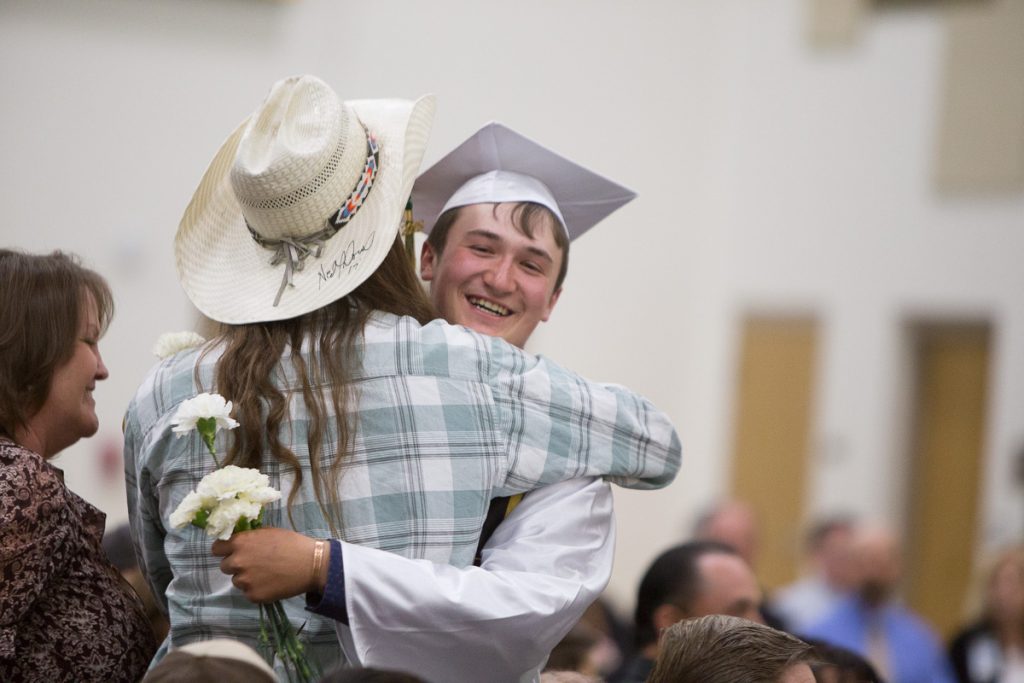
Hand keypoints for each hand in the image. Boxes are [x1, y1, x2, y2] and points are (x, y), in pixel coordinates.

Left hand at [211, 527, 327, 602]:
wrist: (310, 564)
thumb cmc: (292, 543)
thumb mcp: (268, 532)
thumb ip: (249, 538)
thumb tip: (239, 542)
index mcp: (240, 543)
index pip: (216, 549)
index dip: (224, 550)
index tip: (232, 552)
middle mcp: (237, 562)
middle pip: (225, 566)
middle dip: (236, 565)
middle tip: (254, 564)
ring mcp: (244, 581)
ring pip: (237, 581)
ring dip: (247, 578)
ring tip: (266, 574)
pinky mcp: (253, 596)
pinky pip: (248, 593)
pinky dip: (257, 589)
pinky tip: (271, 583)